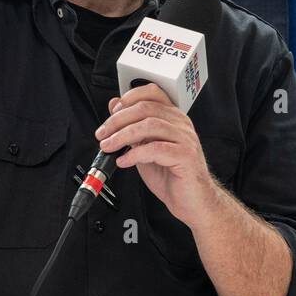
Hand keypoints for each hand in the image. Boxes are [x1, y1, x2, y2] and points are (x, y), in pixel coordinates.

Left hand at [94, 84, 221, 226]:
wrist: (192, 202)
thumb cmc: (172, 176)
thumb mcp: (146, 149)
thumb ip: (133, 129)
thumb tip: (114, 109)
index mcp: (173, 118)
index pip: (152, 93)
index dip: (129, 98)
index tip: (112, 111)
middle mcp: (181, 124)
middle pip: (146, 109)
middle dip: (118, 120)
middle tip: (103, 134)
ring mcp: (186, 138)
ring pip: (150, 125)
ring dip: (122, 135)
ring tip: (109, 147)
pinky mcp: (186, 155)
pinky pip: (156, 149)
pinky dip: (134, 154)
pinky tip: (124, 161)